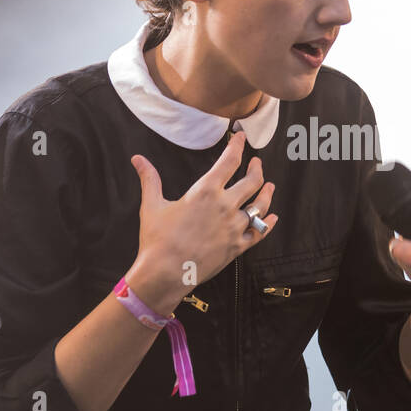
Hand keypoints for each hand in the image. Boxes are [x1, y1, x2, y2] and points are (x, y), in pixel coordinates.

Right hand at [129, 131, 276, 293]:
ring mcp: (234, 227)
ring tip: (270, 187)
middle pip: (252, 181)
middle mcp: (226, 206)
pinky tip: (273, 218)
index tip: (241, 137)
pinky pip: (260, 233)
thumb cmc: (157, 239)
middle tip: (257, 163)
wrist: (166, 273)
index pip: (229, 161)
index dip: (237, 146)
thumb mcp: (152, 205)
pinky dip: (268, 224)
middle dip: (257, 169)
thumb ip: (150, 179)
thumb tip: (137, 159)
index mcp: (206, 191)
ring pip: (260, 207)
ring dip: (267, 194)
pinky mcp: (238, 247)